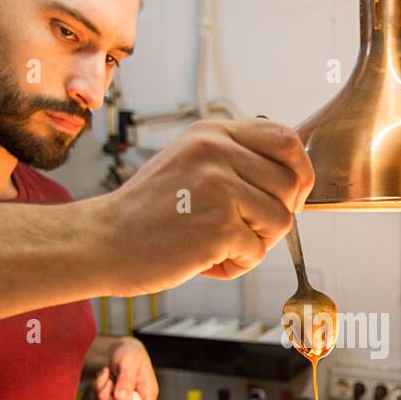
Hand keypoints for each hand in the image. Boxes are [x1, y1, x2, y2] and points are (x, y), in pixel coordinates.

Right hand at [91, 118, 313, 295]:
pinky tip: (203, 261)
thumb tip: (292, 180)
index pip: (286, 139)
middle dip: (277, 216)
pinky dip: (236, 266)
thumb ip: (233, 162)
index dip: (299, 173)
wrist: (102, 242)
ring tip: (219, 247)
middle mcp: (217, 151)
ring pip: (281, 220)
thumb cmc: (147, 214)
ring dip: (257, 244)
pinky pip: (256, 252)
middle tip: (244, 232)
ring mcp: (219, 187)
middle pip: (290, 184)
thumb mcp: (188, 165)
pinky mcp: (219, 225)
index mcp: (212, 133)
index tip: (288, 197)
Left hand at [93, 336, 158, 399]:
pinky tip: (106, 377)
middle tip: (110, 381)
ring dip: (103, 390)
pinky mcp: (112, 399)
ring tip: (109, 375)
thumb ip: (127, 381)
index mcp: (148, 394)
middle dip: (109, 399)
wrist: (120, 349)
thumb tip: (122, 399)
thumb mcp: (130, 364)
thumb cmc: (131, 354)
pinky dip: (99, 387)